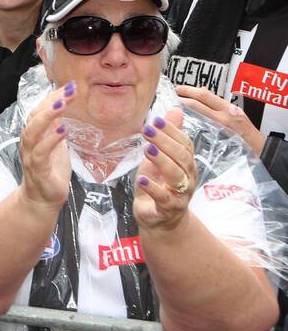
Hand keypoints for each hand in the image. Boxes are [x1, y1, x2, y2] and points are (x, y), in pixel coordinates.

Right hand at [18, 83, 74, 212]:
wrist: (42, 199)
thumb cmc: (50, 170)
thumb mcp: (56, 143)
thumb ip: (56, 125)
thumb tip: (62, 105)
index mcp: (34, 134)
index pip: (40, 109)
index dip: (53, 96)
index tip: (70, 85)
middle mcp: (29, 142)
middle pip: (34, 116)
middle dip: (51, 101)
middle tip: (70, 90)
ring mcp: (31, 155)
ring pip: (33, 131)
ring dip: (47, 116)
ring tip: (63, 104)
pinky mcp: (38, 169)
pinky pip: (41, 152)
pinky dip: (51, 139)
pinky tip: (63, 129)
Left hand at [135, 108, 195, 232]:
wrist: (160, 220)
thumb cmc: (159, 186)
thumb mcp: (160, 159)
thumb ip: (167, 137)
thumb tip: (175, 109)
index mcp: (186, 164)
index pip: (184, 144)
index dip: (171, 131)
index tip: (155, 120)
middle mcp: (188, 178)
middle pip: (181, 157)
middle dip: (165, 141)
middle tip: (147, 129)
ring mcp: (180, 194)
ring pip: (176, 175)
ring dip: (161, 161)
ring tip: (147, 149)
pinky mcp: (168, 209)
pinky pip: (163, 198)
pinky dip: (153, 188)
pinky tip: (142, 179)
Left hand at [176, 85, 264, 152]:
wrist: (259, 150)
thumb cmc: (245, 132)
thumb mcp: (234, 113)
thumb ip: (217, 104)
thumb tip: (202, 90)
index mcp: (227, 108)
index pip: (205, 94)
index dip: (189, 90)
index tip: (178, 88)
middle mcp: (223, 116)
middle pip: (198, 103)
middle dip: (182, 98)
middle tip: (169, 98)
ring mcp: (219, 129)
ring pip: (196, 116)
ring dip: (182, 111)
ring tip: (171, 109)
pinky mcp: (216, 141)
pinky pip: (199, 132)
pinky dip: (188, 126)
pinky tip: (179, 126)